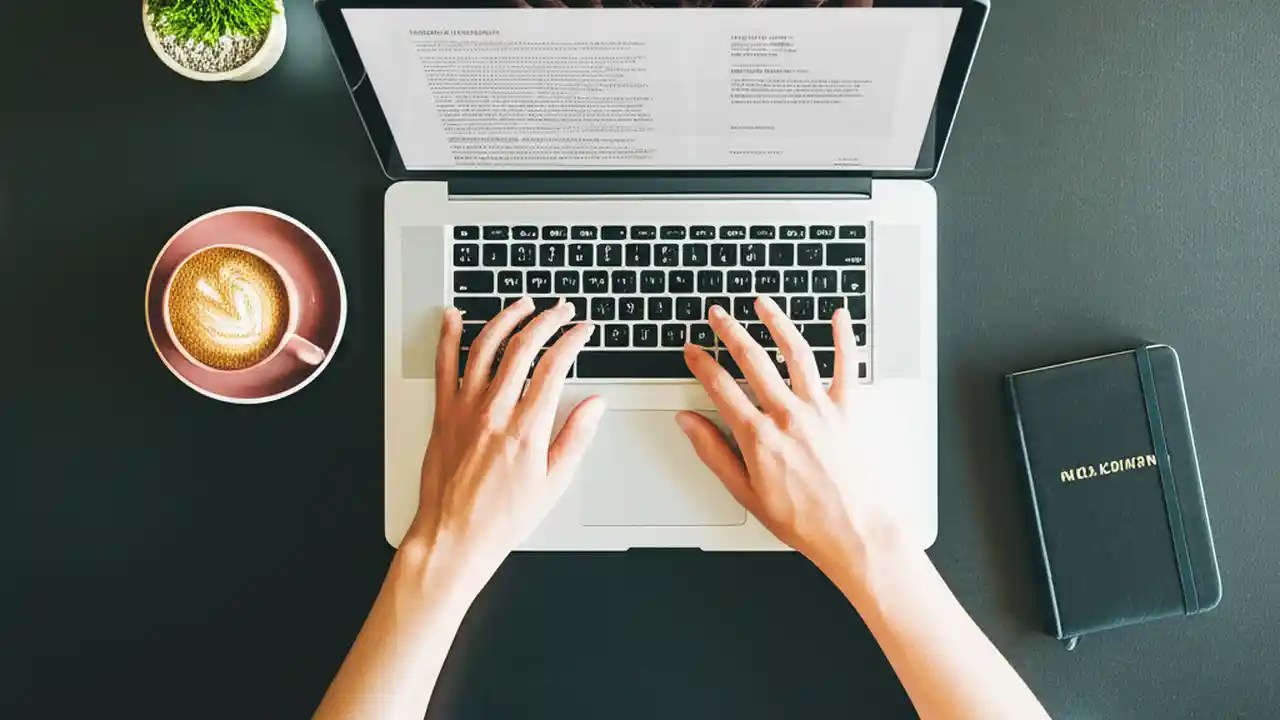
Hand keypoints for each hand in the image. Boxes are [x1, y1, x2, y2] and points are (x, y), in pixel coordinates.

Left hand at [408, 298, 604, 583]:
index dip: (573, 340)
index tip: (583, 330)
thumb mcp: (553, 484)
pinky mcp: (442, 413)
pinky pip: (444, 365)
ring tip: (522, 305)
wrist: (453, 537)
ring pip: (485, 346)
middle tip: (560, 310)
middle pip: (522, 347)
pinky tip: (454, 317)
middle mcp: (494, 411)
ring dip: (506, 318)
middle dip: (546, 320)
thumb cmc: (500, 518)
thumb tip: (595, 404)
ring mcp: (465, 409)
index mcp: (526, 429)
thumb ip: (576, 438)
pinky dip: (448, 336)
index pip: (554, 366)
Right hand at [677, 298, 908, 572]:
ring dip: (776, 322)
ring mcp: (821, 408)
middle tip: (717, 315)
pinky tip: (838, 315)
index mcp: (758, 437)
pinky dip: (844, 337)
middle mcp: (788, 415)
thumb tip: (688, 423)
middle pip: (753, 360)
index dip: (701, 363)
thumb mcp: (746, 493)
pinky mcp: (850, 409)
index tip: (692, 350)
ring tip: (762, 303)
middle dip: (730, 332)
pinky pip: (847, 364)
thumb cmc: (804, 521)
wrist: (856, 532)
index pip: (720, 388)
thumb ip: (713, 452)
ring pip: (795, 352)